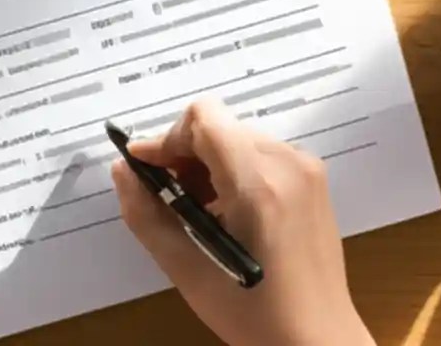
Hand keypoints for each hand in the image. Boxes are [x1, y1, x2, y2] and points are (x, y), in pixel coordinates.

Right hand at [111, 100, 372, 345]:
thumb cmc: (252, 312)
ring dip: (208, 164)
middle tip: (167, 198)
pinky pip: (262, 155)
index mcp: (258, 182)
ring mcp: (307, 169)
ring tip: (198, 211)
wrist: (317, 340)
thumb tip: (123, 169)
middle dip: (184, 155)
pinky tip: (227, 213)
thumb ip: (147, 215)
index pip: (204, 118)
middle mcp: (288, 162)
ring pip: (238, 139)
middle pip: (220, 128)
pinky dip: (233, 171)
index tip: (146, 169)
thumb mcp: (187, 270)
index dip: (167, 138)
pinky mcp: (314, 180)